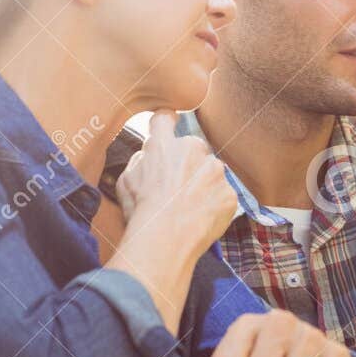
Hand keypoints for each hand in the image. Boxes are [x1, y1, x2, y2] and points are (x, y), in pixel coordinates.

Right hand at [116, 110, 236, 260]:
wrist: (166, 237)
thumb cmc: (141, 210)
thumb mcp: (126, 179)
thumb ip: (141, 160)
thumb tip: (149, 155)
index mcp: (164, 144)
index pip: (165, 119)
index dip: (165, 123)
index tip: (167, 125)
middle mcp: (194, 149)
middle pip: (193, 150)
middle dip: (187, 164)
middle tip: (175, 189)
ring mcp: (215, 171)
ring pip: (210, 173)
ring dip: (202, 185)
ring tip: (186, 209)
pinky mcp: (229, 193)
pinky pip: (221, 196)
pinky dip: (213, 206)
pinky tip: (199, 219)